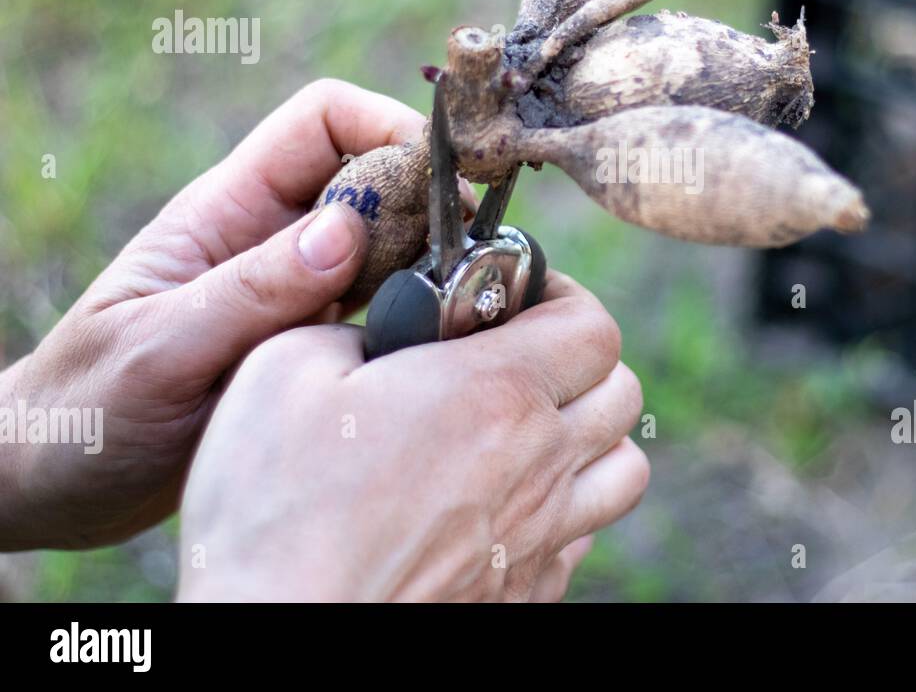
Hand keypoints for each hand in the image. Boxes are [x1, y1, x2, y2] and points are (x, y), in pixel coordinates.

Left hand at [0, 80, 459, 548]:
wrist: (58, 484)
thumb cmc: (86, 408)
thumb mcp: (161, 347)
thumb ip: (253, 290)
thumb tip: (348, 230)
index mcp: (229, 209)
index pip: (325, 120)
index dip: (389, 128)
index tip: (443, 181)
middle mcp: (273, 239)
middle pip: (376, 178)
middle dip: (432, 200)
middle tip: (474, 256)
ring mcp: (298, 291)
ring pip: (393, 246)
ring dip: (435, 262)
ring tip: (467, 305)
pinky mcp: (315, 342)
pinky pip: (385, 308)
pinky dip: (420, 315)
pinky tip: (439, 349)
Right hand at [177, 272, 646, 601]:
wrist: (280, 635)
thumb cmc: (274, 513)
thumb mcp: (284, 372)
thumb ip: (355, 327)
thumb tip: (385, 331)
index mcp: (495, 395)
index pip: (593, 326)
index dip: (562, 298)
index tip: (517, 297)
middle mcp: (540, 466)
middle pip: (623, 391)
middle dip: (580, 360)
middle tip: (518, 356)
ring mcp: (542, 538)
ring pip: (624, 470)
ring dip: (590, 437)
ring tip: (526, 430)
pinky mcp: (527, 594)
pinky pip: (583, 536)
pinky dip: (564, 508)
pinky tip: (501, 502)